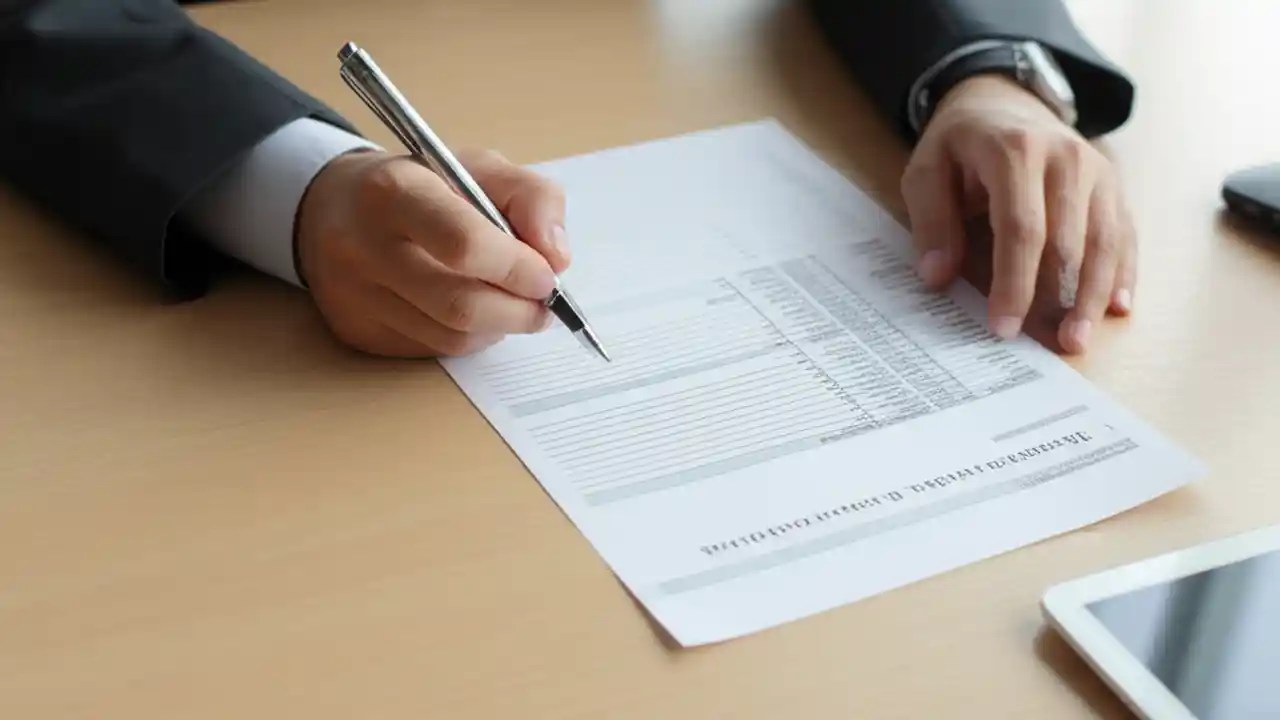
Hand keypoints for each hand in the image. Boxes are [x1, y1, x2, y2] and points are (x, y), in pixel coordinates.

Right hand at [296, 148, 569, 356]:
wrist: (332, 207)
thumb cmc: (420, 185)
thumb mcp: (477, 166)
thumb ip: (532, 198)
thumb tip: (557, 257)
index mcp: (395, 191)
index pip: (465, 244)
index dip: (518, 268)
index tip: (547, 274)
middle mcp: (363, 246)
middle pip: (460, 304)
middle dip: (518, 310)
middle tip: (542, 302)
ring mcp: (355, 296)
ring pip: (451, 336)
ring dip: (498, 327)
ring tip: (509, 303)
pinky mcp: (358, 332)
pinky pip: (432, 349)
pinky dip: (467, 337)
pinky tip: (470, 312)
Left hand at [901, 75, 1135, 353]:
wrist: (1002, 98)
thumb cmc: (960, 143)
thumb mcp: (926, 170)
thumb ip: (930, 221)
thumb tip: (937, 276)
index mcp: (1015, 151)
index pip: (1021, 228)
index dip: (1014, 282)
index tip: (1003, 326)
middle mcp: (1066, 158)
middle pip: (1070, 239)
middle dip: (1062, 298)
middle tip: (1055, 345)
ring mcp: (1097, 169)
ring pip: (1106, 240)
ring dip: (1095, 294)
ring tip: (1079, 338)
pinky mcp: (1112, 183)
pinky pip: (1124, 232)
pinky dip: (1122, 272)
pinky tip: (1117, 307)